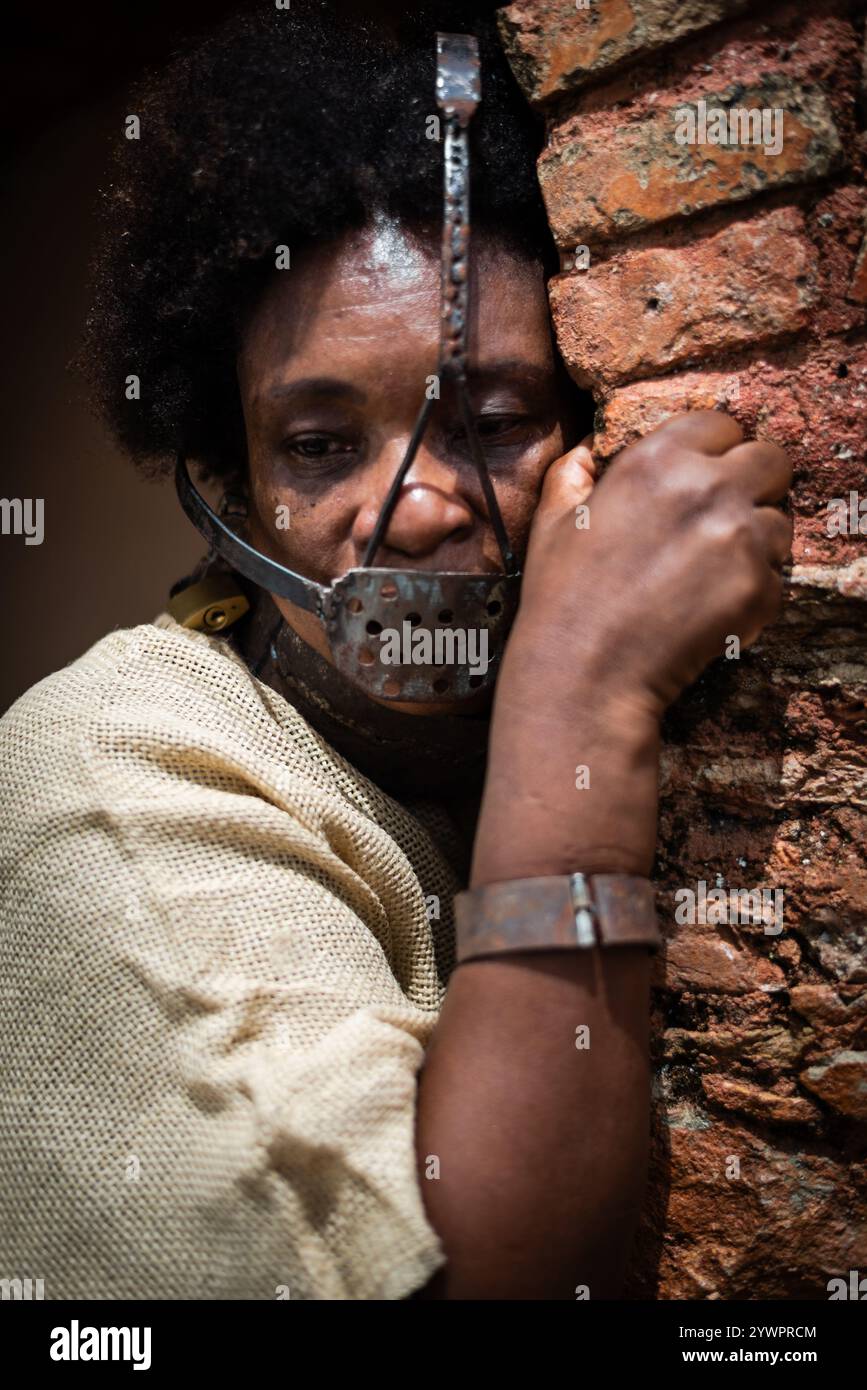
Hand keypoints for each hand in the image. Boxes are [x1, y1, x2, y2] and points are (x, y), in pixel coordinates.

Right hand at [472, 411, 791, 883]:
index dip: (715, 451)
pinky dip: (752, 592)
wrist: (586, 673)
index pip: (722, 424)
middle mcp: (706, 487)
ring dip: (756, 541)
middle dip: (754, 485)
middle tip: (724, 520)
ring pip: (780, 521)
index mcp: (655, 461)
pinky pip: (777, 576)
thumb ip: (575, 469)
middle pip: (771, 461)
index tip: (704, 478)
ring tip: (710, 574)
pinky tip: (709, 608)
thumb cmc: (561, 598)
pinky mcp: (758, 587)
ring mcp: (739, 538)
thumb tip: (592, 447)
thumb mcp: (552, 519)